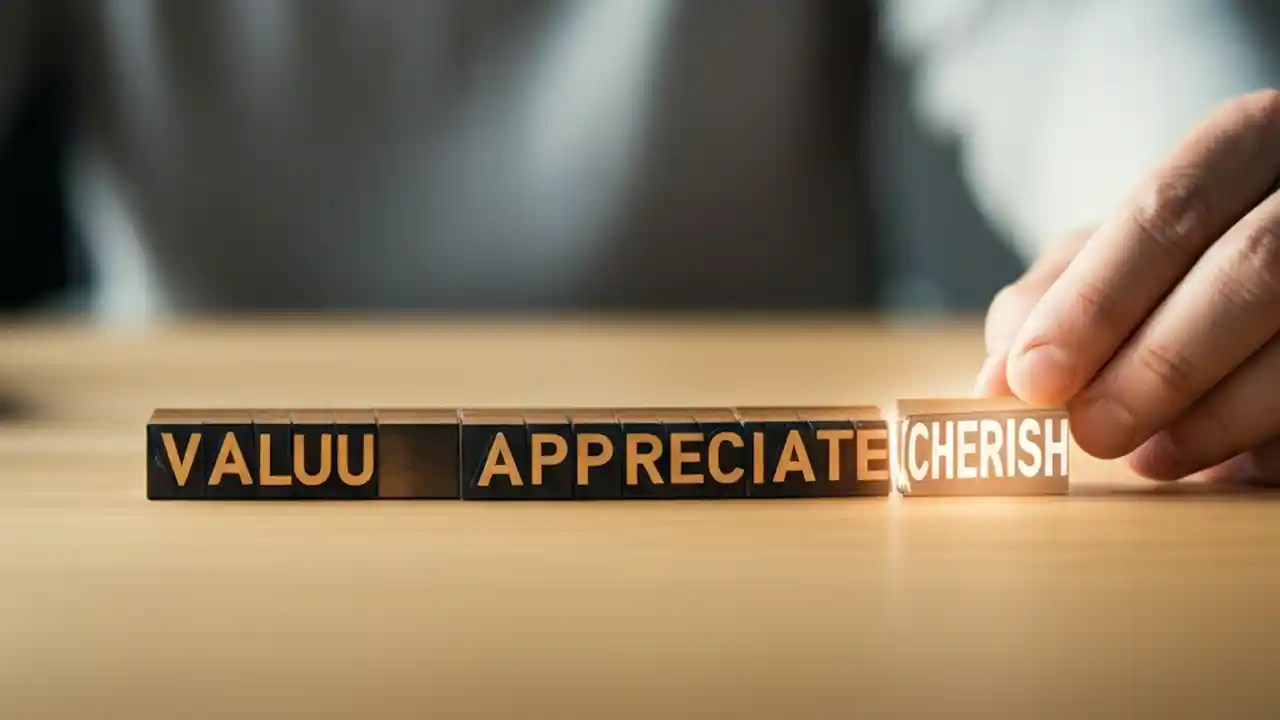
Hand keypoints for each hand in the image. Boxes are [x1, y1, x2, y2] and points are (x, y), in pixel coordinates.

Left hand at [977, 90, 1279, 481]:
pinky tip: (1223, 470)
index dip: (1097, 302)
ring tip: (1149, 458)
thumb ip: (1048, 301)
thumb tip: (999, 381)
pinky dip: (1269, 445)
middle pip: (1251, 268)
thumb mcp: (1108, 254)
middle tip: (1090, 432)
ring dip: (1219, 415)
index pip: (1167, 213)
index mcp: (1249, 140)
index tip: (1035, 379)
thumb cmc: (1178, 259)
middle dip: (1162, 363)